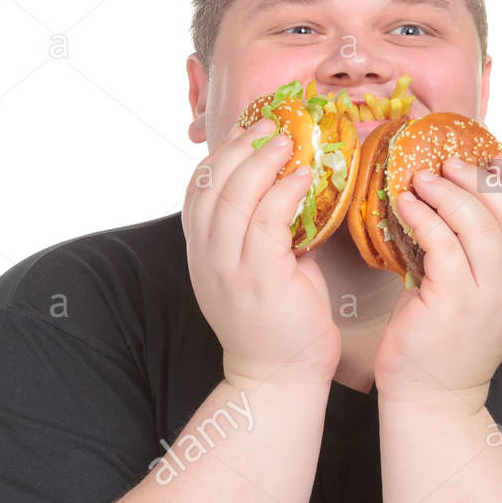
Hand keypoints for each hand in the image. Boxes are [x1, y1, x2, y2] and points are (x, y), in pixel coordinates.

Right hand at [182, 118, 340, 391]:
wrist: (279, 377)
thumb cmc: (278, 325)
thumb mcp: (259, 270)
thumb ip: (263, 233)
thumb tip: (290, 192)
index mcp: (202, 253)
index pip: (197, 189)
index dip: (220, 153)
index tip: (248, 131)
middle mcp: (206, 258)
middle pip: (211, 182)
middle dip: (241, 145)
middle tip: (273, 124)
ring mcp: (228, 268)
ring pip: (235, 195)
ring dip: (264, 160)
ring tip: (290, 140)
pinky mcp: (258, 278)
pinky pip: (267, 219)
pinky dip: (285, 191)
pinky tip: (304, 177)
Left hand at [373, 157, 501, 412]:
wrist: (433, 398)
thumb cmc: (446, 345)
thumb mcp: (480, 297)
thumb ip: (482, 258)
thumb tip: (460, 204)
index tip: (487, 160)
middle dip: (478, 177)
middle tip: (445, 164)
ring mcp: (488, 295)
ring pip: (478, 222)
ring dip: (447, 191)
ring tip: (421, 179)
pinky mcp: (453, 301)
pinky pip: (442, 242)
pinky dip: (424, 215)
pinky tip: (405, 205)